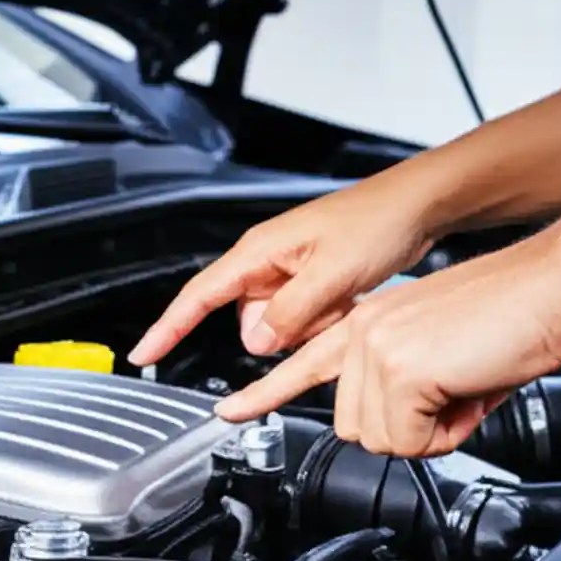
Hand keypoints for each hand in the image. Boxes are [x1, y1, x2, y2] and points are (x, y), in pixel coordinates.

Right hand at [127, 167, 444, 365]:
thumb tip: (257, 342)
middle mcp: (268, 261)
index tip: (143, 354)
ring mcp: (290, 271)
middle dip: (282, 332)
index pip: (198, 296)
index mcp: (259, 252)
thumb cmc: (377, 222)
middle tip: (325, 309)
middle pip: (250, 322)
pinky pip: (306, 318)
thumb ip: (290, 312)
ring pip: (280, 325)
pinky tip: (351, 301)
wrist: (416, 206)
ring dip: (310, 327)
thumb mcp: (333, 274)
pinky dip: (326, 319)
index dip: (168, 329)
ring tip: (344, 301)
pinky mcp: (312, 280)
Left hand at [214, 238, 560, 456]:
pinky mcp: (400, 366)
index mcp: (370, 319)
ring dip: (431, 430)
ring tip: (464, 385)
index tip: (231, 411)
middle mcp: (363, 328)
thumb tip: (410, 426)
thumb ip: (409, 384)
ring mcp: (376, 346)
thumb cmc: (516, 314)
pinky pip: (412, 441)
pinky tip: (469, 390)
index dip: (262, 393)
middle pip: (355, 428)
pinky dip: (448, 432)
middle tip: (454, 393)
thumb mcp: (447, 352)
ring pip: (381, 439)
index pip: (301, 360)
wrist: (554, 286)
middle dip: (409, 428)